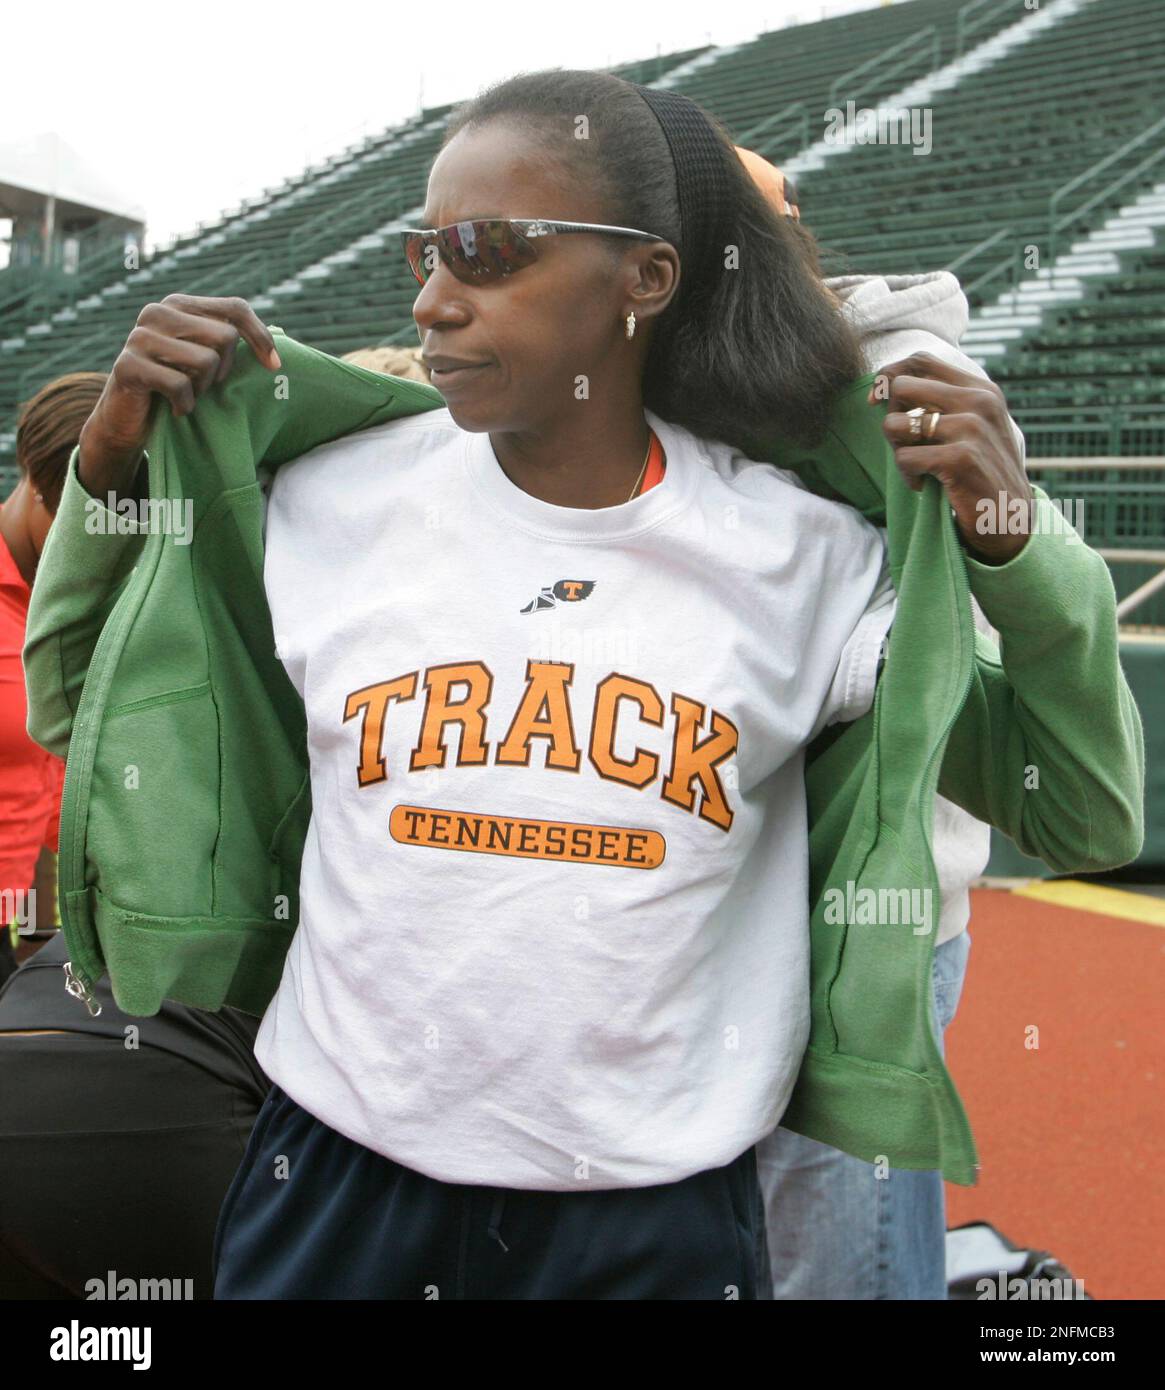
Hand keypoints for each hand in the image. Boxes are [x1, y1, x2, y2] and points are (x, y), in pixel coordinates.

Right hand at [78, 294, 280, 495]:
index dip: (260, 337)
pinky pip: (180, 385)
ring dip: (202, 389)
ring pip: (205, 361)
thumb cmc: (174, 387)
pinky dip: (185, 405)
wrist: (128, 419)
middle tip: (205, 387)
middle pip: (225, 337)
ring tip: (187, 395)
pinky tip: (176, 409)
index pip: (235, 308)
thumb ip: (226, 343)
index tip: (274, 367)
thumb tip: (277, 347)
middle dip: (223, 371)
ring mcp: (139, 337)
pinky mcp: (127, 365)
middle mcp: (157, 312)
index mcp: (179, 304)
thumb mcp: (203, 360)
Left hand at [868, 352, 1031, 564]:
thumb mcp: (969, 427)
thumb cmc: (980, 473)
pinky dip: (907, 476)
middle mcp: (980, 401)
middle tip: (905, 444)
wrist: (1010, 520)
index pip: (920, 361)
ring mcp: (972, 428)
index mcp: (981, 389)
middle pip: (902, 387)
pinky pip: (904, 458)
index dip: (889, 377)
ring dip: (897, 450)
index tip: (876, 401)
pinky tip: (924, 485)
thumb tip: (886, 385)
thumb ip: (939, 403)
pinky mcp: (961, 458)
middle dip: (892, 417)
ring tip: (917, 467)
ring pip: (896, 424)